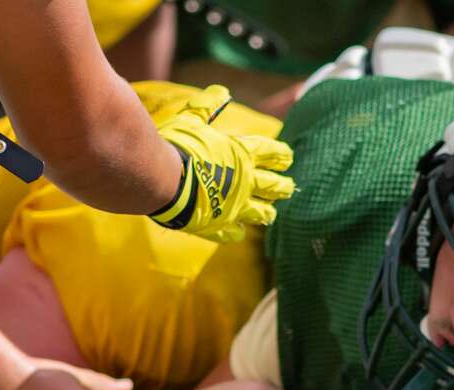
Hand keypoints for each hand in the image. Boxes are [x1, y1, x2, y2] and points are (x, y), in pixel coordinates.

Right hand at [152, 85, 294, 242]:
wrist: (165, 180)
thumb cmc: (179, 146)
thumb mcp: (192, 119)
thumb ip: (207, 106)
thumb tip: (222, 92)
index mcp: (242, 154)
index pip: (271, 153)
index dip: (281, 155)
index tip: (288, 158)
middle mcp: (245, 182)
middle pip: (274, 186)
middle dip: (282, 186)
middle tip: (288, 188)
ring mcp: (235, 206)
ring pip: (261, 213)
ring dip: (267, 213)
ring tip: (270, 214)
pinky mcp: (219, 225)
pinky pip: (233, 232)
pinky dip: (236, 232)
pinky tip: (238, 231)